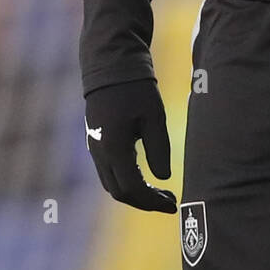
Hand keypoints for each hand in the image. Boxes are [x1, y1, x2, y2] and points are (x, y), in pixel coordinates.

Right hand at [83, 78, 176, 212]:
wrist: (111, 65)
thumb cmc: (136, 88)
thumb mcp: (154, 116)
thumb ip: (159, 149)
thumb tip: (163, 177)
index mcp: (114, 148)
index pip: (132, 189)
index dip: (152, 201)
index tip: (173, 204)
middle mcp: (100, 152)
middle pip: (120, 192)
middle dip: (145, 201)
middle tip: (170, 200)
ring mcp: (95, 148)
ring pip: (112, 184)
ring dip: (136, 192)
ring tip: (162, 191)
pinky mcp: (97, 142)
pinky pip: (109, 172)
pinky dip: (127, 180)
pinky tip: (146, 177)